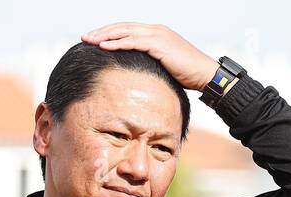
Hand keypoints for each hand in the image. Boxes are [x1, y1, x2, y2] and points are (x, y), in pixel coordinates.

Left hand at [81, 23, 219, 91]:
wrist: (205, 74)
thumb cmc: (187, 74)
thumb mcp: (165, 66)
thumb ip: (150, 63)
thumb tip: (137, 74)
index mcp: (156, 33)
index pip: (128, 29)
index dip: (110, 33)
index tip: (94, 39)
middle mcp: (155, 30)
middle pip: (123, 27)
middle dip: (102, 31)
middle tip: (85, 37)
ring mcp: (157, 36)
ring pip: (125, 32)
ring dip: (105, 36)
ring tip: (89, 40)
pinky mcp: (159, 45)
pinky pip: (133, 42)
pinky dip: (117, 43)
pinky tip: (104, 46)